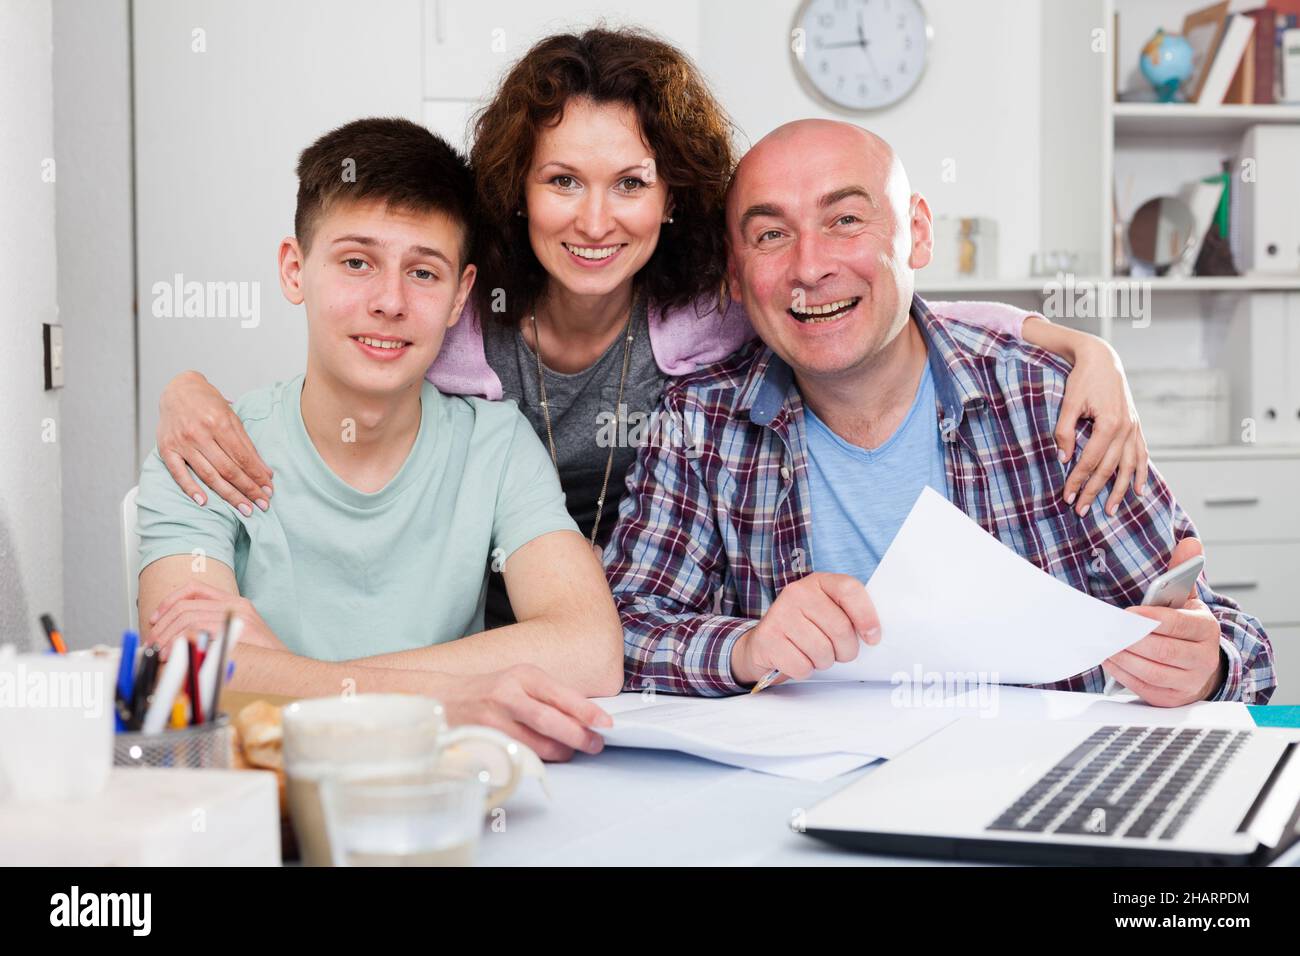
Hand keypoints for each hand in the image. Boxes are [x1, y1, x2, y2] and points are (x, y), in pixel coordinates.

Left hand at [147, 581, 286, 655]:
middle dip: (162, 626)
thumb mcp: (235, 635)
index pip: (194, 588)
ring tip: (161, 653)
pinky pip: (201, 631)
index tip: (155, 618)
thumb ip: (210, 629)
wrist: (287, 666)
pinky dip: (181, 643)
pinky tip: (176, 655)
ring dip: (168, 637)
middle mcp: (236, 605)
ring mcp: (240, 618)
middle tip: (152, 644)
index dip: (169, 601)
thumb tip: (173, 637)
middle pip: (186, 606)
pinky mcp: (241, 632)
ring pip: (189, 618)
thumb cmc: (260, 656)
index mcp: (234, 602)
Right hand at [158, 370, 273, 514]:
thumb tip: (264, 471)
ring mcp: (182, 442)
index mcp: (219, 422)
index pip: (243, 456)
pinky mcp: (166, 449)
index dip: (257, 475)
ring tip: (245, 509)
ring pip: (208, 474)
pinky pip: (178, 473)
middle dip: (248, 489)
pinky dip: (190, 488)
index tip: (269, 489)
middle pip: (228, 469)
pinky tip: (204, 502)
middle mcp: (200, 433)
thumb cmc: (208, 404)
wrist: (178, 390)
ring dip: (229, 495)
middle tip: (263, 505)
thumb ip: (246, 443)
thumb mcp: (231, 417)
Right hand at [440, 664, 612, 761]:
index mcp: (521, 675)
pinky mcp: (483, 740)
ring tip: (570, 752)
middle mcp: (507, 695)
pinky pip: (517, 756)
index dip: (586, 712)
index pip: (560, 695)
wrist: (441, 698)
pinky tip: (543, 759)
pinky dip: (535, 760)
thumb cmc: (488, 691)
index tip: (605, 723)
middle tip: (594, 745)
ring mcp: (493, 720)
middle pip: (550, 722)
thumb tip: (583, 716)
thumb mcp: (518, 681)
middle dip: (578, 737)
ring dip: (559, 752)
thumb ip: (547, 696)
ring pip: (536, 743)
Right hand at [731, 572, 879, 685]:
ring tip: (815, 654)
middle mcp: (797, 593)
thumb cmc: (805, 629)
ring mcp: (780, 614)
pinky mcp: (768, 639)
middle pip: (840, 628)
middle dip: (846, 650)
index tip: (873, 637)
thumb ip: (849, 614)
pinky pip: (802, 665)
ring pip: (822, 651)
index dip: (866, 616)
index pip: (849, 589)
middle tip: (840, 653)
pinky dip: (804, 669)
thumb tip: (874, 634)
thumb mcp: (827, 611)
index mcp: (818, 582)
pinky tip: (797, 658)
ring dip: (824, 661)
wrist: (764, 643)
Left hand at [1055, 336, 1149, 517]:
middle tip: (1081, 510)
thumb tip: (1064, 459)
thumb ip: (1065, 431)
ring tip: (1110, 510)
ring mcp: (1134, 427)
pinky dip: (1141, 473)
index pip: (1091, 460)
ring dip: (1120, 490)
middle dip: (1094, 491)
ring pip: (1129, 467)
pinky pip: (1141, 454)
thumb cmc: (1082, 379)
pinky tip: (1140, 490)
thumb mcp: (1068, 403)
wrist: (1102, 359)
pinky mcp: (1136, 425)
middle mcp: (1126, 428)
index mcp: (1109, 423)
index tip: (1067, 496)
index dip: (1078, 480)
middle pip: (1110, 468)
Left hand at [1105, 539, 1224, 706]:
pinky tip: (1110, 659)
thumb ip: (1183, 572)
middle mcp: (1202, 658)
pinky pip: (1143, 687)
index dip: (1152, 619)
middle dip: (1132, 640)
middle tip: (1108, 630)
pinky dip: (1122, 673)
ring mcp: (1188, 681)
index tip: (1128, 613)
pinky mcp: (1172, 698)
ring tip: (1105, 644)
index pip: (1179, 624)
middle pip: (1163, 651)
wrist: (1203, 666)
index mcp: (1206, 629)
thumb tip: (1189, 543)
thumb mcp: (1187, 599)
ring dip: (1123, 657)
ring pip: (1152, 671)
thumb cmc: (1187, 628)